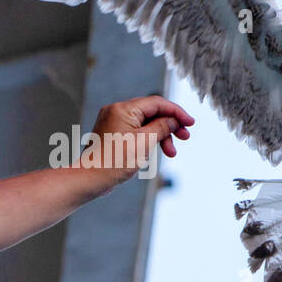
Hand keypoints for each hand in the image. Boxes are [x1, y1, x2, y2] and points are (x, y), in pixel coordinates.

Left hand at [80, 95, 194, 184]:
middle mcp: (117, 111)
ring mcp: (114, 122)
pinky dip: (150, 139)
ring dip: (162, 135)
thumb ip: (162, 127)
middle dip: (170, 125)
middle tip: (184, 138)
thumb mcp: (145, 142)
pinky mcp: (114, 133)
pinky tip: (157, 151)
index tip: (190, 123)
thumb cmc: (115, 161)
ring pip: (146, 123)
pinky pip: (137, 131)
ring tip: (171, 152)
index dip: (176, 112)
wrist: (91, 178)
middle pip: (153, 112)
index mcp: (124, 109)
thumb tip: (174, 120)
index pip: (157, 103)